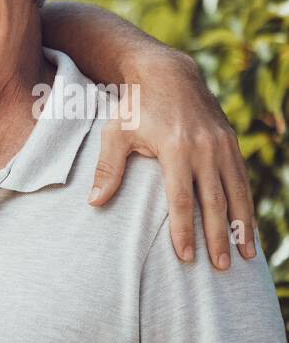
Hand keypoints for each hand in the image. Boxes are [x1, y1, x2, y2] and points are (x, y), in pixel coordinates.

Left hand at [88, 52, 254, 269]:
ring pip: (236, 193)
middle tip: (220, 267)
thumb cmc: (135, 108)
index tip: (186, 257)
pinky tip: (247, 228)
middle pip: (214, 202)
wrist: (168, 75)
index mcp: (177, 149)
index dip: (185, 230)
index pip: (182, 200)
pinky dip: (246, 206)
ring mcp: (222, 146)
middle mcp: (205, 149)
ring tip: (243, 257)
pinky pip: (241, 180)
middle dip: (218, 237)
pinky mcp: (230, 144)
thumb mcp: (115, 134)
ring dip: (241, 227)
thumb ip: (108, 168)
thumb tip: (95, 202)